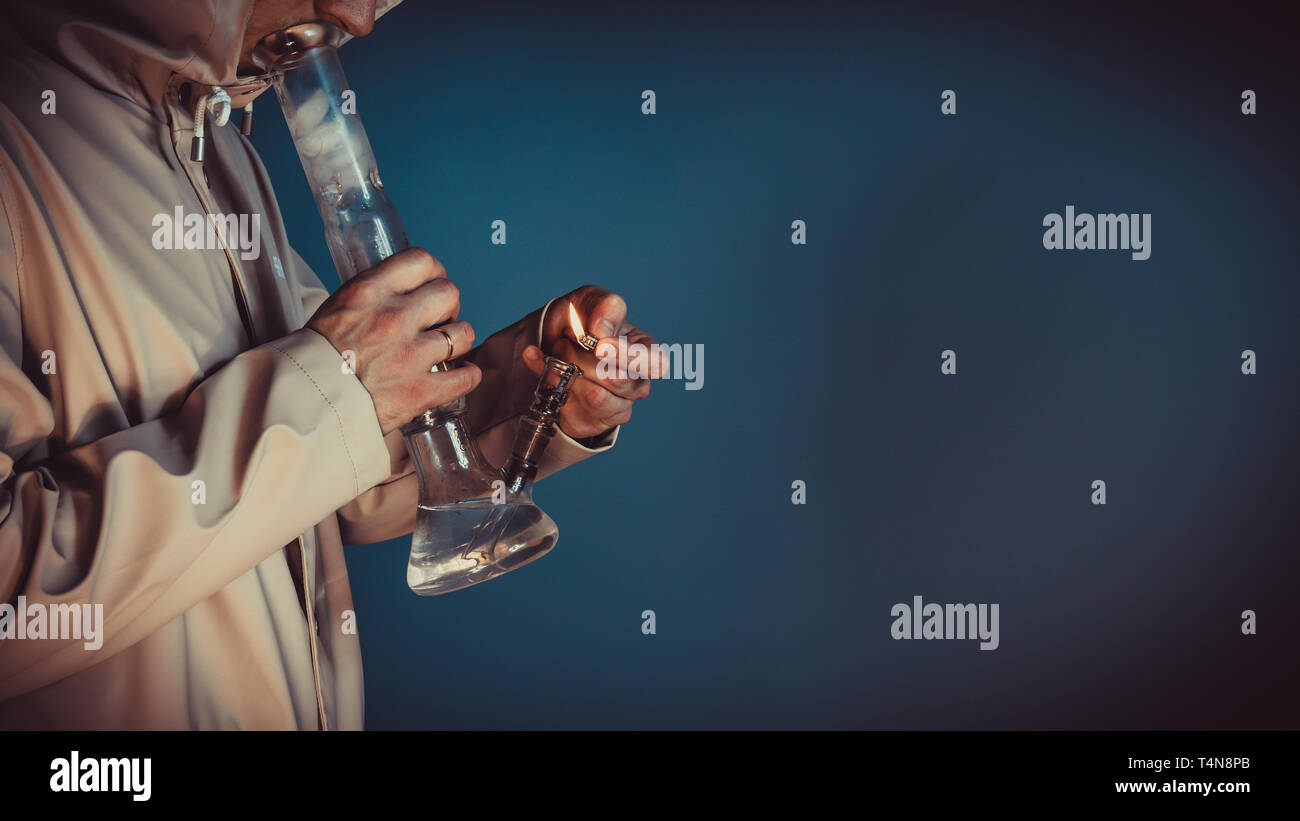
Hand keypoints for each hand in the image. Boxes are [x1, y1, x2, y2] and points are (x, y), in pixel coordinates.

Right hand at [306, 247, 479, 434]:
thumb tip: (402, 293)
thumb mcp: (337, 308)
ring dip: (458, 339)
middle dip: (447, 306)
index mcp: (369, 292)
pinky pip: (466, 376)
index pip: (422, 261)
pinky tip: (459, 374)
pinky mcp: (419, 391)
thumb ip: (373, 297)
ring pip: (463, 333)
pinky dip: (467, 376)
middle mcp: (393, 319)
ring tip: (446, 348)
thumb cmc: (315, 359)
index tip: (431, 284)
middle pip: (449, 293)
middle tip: (437, 320)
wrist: (302, 406)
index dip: (433, 272)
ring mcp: (410, 356)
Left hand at [523, 285, 661, 439]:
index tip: (599, 345)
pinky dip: (546, 378)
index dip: (626, 356)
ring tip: (558, 351)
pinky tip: (539, 360)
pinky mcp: (588, 422)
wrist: (553, 341)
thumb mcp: (594, 301)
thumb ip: (605, 308)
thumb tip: (602, 331)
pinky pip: (568, 405)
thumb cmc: (583, 321)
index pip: (653, 364)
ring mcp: (614, 408)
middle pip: (617, 380)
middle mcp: (636, 385)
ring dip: (567, 370)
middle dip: (584, 358)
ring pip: (593, 397)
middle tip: (566, 341)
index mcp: (647, 354)